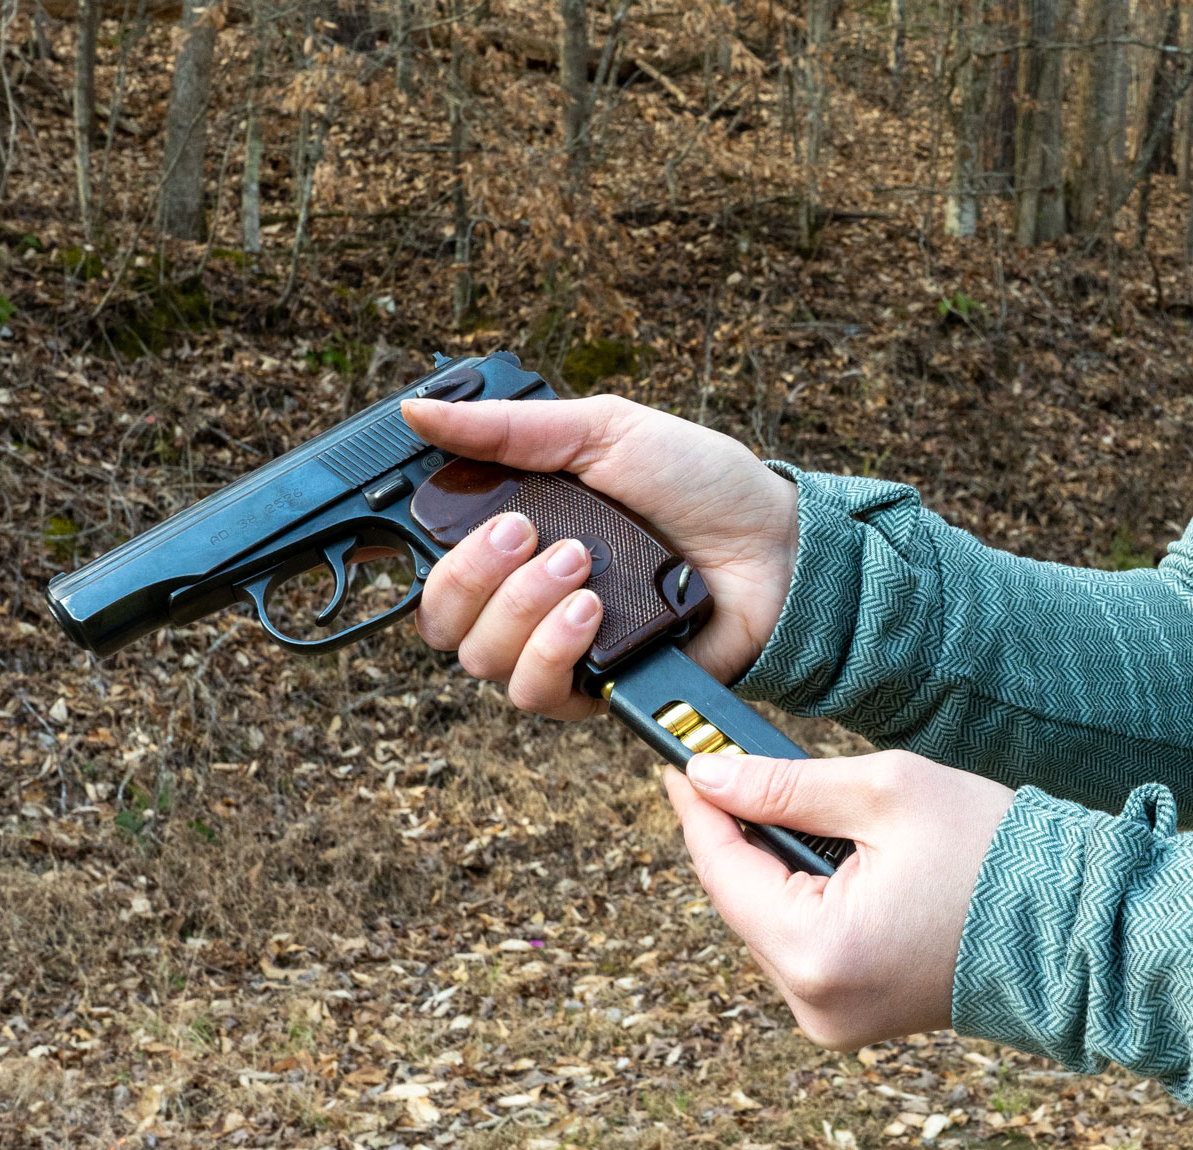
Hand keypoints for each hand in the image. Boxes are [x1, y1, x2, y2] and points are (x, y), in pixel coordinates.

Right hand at [401, 395, 799, 720]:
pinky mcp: (597, 689)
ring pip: (483, 659)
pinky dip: (552, 650)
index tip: (465, 516)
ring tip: (581, 565)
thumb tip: (418, 412)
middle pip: (442, 621)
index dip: (423, 553)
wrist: (773, 545)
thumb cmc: (700, 486)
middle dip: (475, 574)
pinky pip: (537, 693)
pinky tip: (591, 612)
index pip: (430, 567)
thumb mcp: (603, 432)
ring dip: (521, 607)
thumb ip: (509, 430)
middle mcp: (524, 601)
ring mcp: (557, 649)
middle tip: (531, 532)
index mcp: (515, 542)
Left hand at [663, 749, 1016, 1048]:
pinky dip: (804, 902)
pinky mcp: (853, 1021)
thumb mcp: (886, 793)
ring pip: (767, 926)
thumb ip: (784, 785)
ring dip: (774, 870)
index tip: (680, 761)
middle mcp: (814, 1003)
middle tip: (733, 770)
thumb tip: (707, 774)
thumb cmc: (993, 853)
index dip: (697, 809)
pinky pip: (801, 949)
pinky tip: (829, 860)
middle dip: (739, 835)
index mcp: (819, 952)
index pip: (722, 871)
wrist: (1076, 926)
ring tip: (795, 811)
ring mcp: (833, 1021)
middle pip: (740, 902)